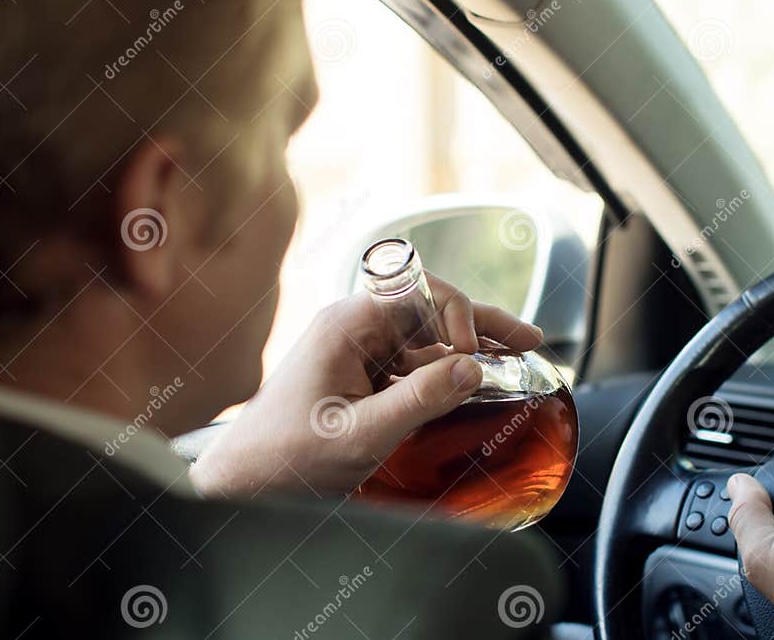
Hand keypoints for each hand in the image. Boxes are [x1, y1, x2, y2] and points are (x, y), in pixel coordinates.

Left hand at [188, 273, 542, 497]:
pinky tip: (470, 384)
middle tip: (528, 340)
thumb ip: (419, 400)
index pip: (420, 291)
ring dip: (467, 347)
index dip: (458, 315)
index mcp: (349, 326)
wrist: (244, 482)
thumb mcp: (360, 434)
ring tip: (514, 358)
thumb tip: (473, 366)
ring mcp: (356, 351)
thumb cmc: (287, 457)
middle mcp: (354, 328)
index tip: (474, 357)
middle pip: (430, 310)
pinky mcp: (357, 375)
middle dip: (480, 324)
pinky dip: (444, 371)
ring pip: (424, 337)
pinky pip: (409, 363)